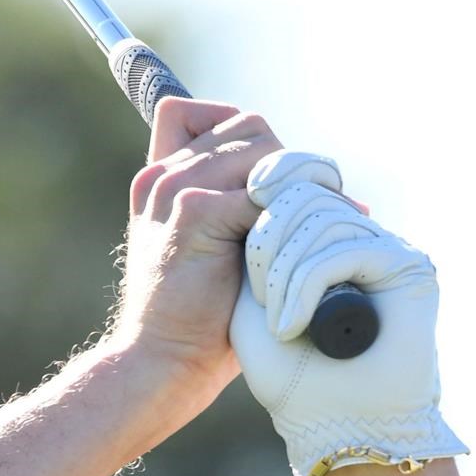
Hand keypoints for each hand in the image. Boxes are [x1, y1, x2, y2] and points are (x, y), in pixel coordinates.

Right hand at [109, 100, 284, 412]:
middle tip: (304, 212)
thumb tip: (316, 183)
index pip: (208, 114)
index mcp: (159, 180)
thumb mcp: (212, 249)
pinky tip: (294, 251)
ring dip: (296, 188)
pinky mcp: (193, 212)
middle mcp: (162, 177)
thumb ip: (236, 208)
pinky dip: (290, 218)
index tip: (274, 187)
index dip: (251, 139)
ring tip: (306, 230)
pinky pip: (265, 191)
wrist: (164, 360)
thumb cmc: (200, 317)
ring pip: (262, 150)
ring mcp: (174, 190)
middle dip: (286, 162)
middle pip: (249, 125)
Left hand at [230, 150, 467, 475]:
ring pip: (321, 216)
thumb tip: (255, 181)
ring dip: (284, 270)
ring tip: (276, 320)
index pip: (291, 181)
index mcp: (321, 238)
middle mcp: (358, 235)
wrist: (325, 423)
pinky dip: (307, 286)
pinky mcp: (411, 267)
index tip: (233, 244)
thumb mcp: (251, 295)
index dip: (259, 196)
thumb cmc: (284, 370)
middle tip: (257, 298)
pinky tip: (290, 326)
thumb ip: (253, 240)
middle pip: (303, 191)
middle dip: (266, 240)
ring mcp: (387, 247)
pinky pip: (345, 249)